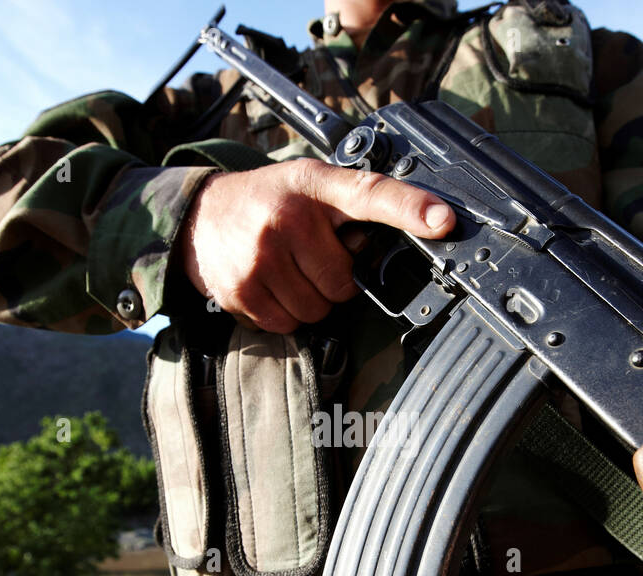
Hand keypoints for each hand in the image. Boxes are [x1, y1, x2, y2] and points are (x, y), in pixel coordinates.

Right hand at [178, 158, 454, 333]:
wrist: (199, 215)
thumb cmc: (267, 200)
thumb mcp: (307, 183)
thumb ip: (348, 206)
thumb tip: (391, 242)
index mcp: (315, 185)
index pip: (371, 194)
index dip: (411, 209)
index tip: (443, 221)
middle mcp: (289, 218)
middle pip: (344, 281)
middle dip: (333, 278)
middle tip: (308, 256)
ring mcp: (263, 256)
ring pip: (318, 309)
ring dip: (310, 299)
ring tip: (287, 269)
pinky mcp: (243, 289)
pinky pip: (289, 324)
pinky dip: (285, 313)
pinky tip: (269, 285)